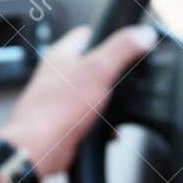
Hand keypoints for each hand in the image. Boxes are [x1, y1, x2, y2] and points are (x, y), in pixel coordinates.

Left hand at [0, 23, 156, 176]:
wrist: (38, 150)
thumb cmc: (56, 110)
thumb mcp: (98, 71)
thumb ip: (122, 49)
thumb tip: (143, 33)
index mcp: (61, 54)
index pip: (87, 33)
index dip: (109, 36)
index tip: (128, 44)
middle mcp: (59, 75)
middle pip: (93, 66)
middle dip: (113, 77)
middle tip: (125, 82)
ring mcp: (60, 99)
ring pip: (94, 95)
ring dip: (110, 105)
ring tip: (117, 110)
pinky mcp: (64, 122)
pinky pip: (91, 119)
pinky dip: (103, 126)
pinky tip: (109, 132)